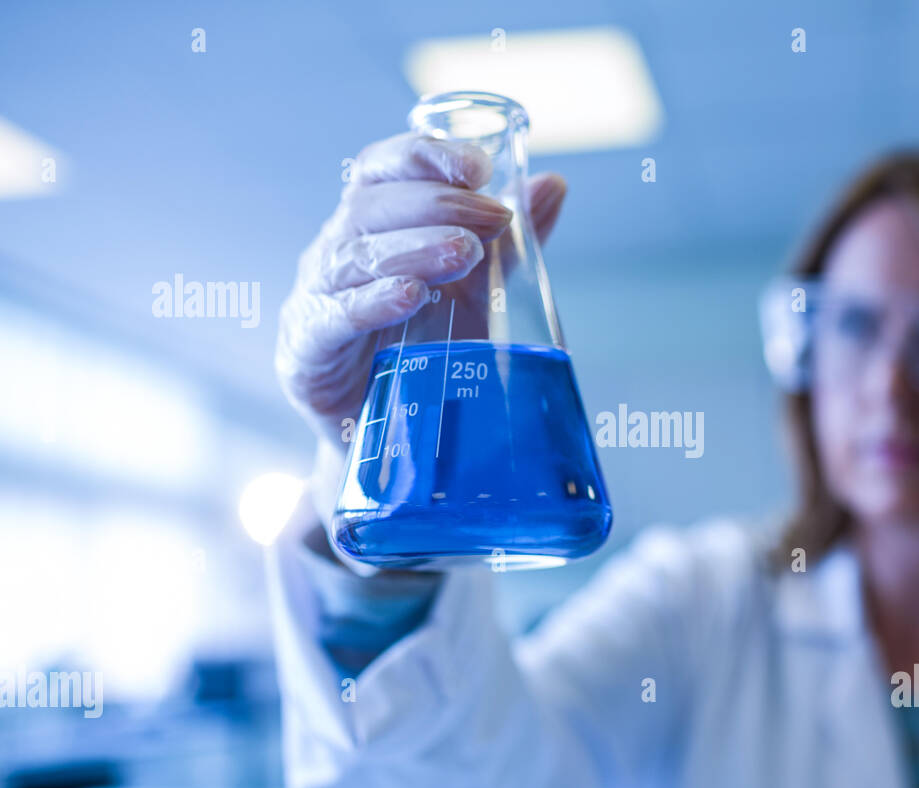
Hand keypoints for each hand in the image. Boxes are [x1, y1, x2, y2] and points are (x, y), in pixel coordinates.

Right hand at [276, 131, 566, 451]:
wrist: (393, 440)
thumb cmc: (431, 355)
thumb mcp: (481, 294)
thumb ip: (511, 243)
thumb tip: (552, 184)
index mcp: (372, 226)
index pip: (384, 168)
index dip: (424, 156)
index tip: (478, 164)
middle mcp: (337, 252)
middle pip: (371, 205)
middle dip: (436, 204)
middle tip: (492, 217)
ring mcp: (316, 299)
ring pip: (354, 256)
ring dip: (412, 246)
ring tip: (464, 252)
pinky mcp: (306, 352)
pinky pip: (333, 318)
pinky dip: (372, 302)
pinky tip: (409, 294)